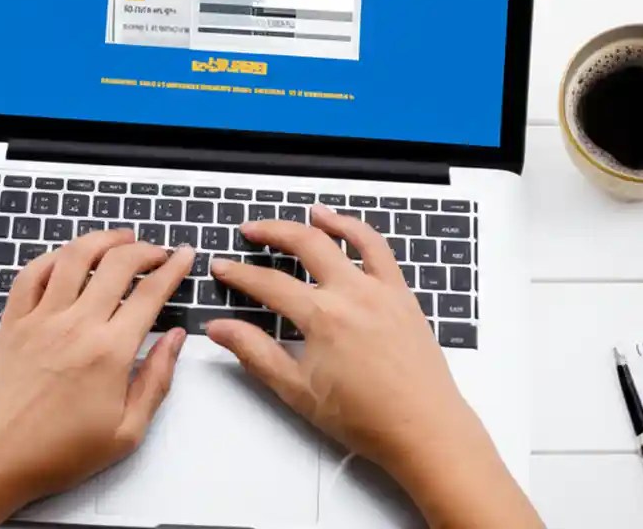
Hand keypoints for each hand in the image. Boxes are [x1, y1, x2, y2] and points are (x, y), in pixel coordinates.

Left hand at [0, 231, 193, 512]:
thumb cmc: (56, 454)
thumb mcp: (126, 432)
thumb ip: (157, 380)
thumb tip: (176, 340)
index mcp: (110, 352)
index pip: (151, 292)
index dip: (173, 268)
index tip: (184, 256)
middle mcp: (76, 326)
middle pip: (117, 264)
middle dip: (145, 250)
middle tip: (158, 252)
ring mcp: (40, 320)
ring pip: (75, 257)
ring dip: (103, 240)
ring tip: (120, 239)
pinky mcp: (12, 323)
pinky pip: (32, 273)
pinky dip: (54, 257)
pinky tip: (69, 258)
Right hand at [206, 206, 542, 527]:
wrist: (422, 427)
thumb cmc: (365, 416)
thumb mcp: (298, 390)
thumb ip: (255, 353)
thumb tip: (220, 328)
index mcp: (322, 317)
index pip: (268, 283)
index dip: (239, 274)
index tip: (222, 267)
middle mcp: (352, 293)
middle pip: (305, 244)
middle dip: (272, 232)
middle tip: (250, 232)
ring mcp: (382, 289)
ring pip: (348, 238)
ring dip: (323, 221)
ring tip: (305, 214)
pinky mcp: (403, 295)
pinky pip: (381, 251)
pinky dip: (362, 233)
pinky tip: (349, 230)